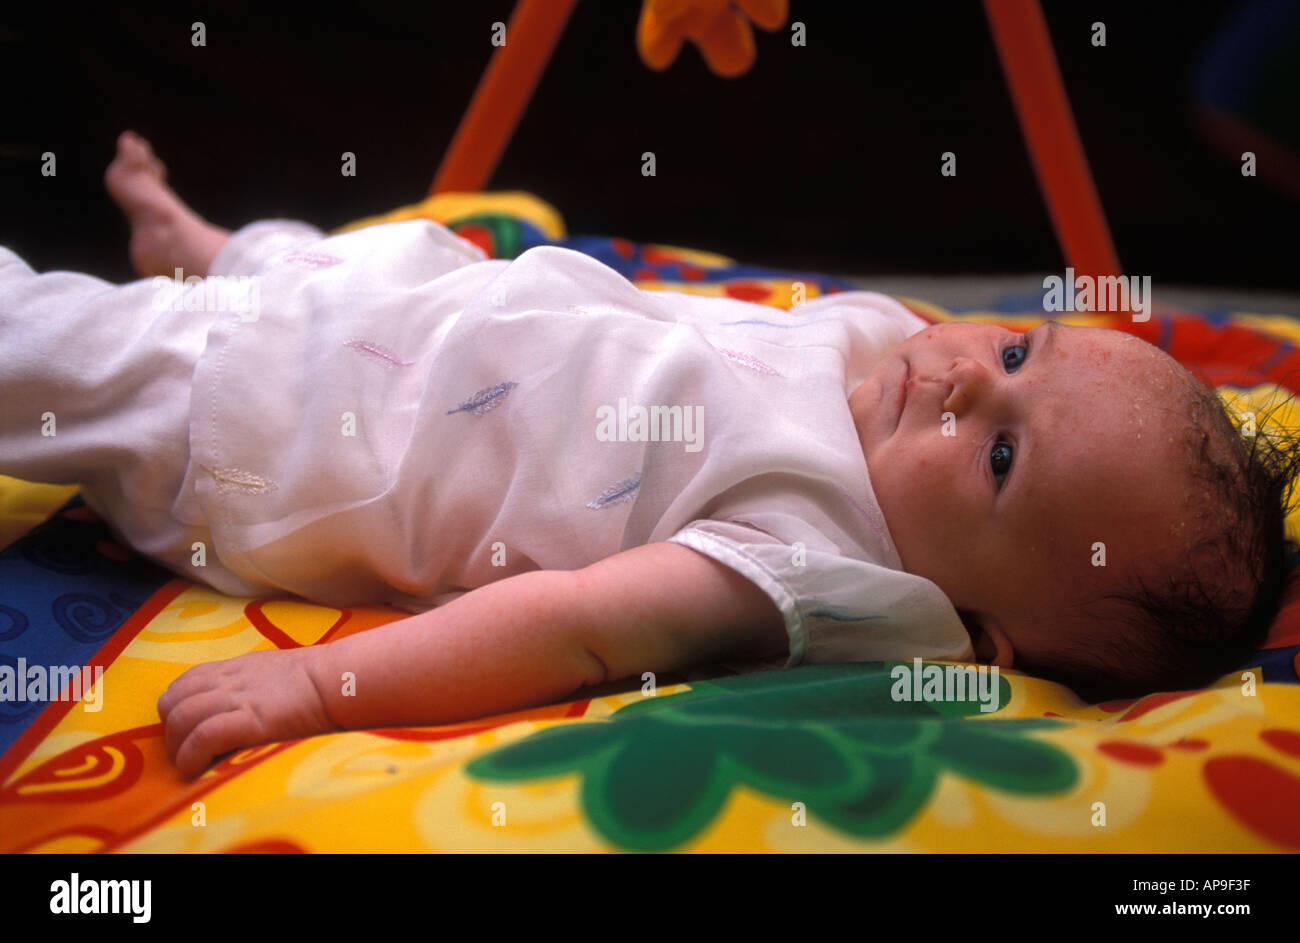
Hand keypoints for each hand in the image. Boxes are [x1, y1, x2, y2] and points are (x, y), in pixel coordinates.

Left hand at [157, 647, 336, 779]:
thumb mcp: (277, 672)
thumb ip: (255, 683)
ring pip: (181, 717)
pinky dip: (191, 756)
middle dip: (171, 730)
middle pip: (173, 700)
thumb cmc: (321, 680)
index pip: (186, 682)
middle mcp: (229, 680)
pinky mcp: (249, 720)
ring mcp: (237, 698)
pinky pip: (203, 736)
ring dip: (177, 747)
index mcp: (237, 667)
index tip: (188, 729)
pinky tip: (198, 769)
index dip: (178, 707)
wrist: (340, 680)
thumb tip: (248, 704)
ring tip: (190, 764)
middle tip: (185, 751)